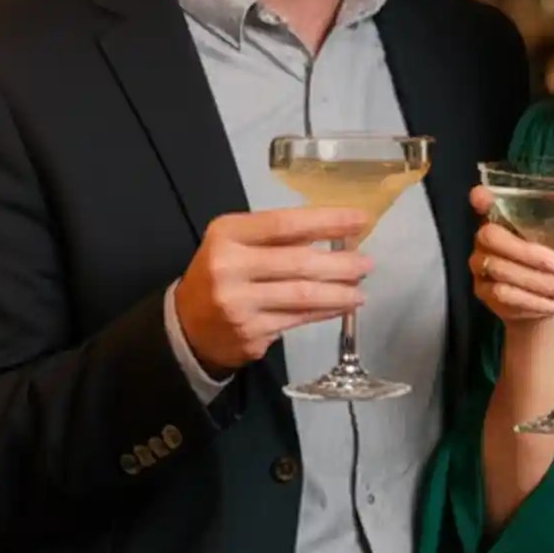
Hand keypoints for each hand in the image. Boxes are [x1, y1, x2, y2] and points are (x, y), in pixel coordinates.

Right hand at [175, 207, 371, 376]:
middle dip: (340, 263)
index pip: (284, 223)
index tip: (359, 219)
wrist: (186, 327)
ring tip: (361, 289)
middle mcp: (230, 268)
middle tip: (367, 262)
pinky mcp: (251, 333)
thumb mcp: (236, 244)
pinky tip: (342, 306)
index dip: (326, 222)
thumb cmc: (220, 275)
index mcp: (227, 234)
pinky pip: (298, 320)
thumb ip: (278, 237)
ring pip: (302, 296)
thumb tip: (335, 233)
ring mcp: (240, 304)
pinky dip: (325, 312)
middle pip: (298, 263)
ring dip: (339, 292)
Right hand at [468, 186, 553, 325]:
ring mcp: (480, 266)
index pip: (483, 201)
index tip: (482, 196)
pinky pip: (505, 296)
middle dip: (530, 254)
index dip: (481, 198)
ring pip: (503, 273)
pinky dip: (533, 302)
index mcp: (507, 217)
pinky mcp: (483, 292)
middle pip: (492, 238)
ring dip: (539, 285)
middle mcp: (486, 238)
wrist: (544, 306)